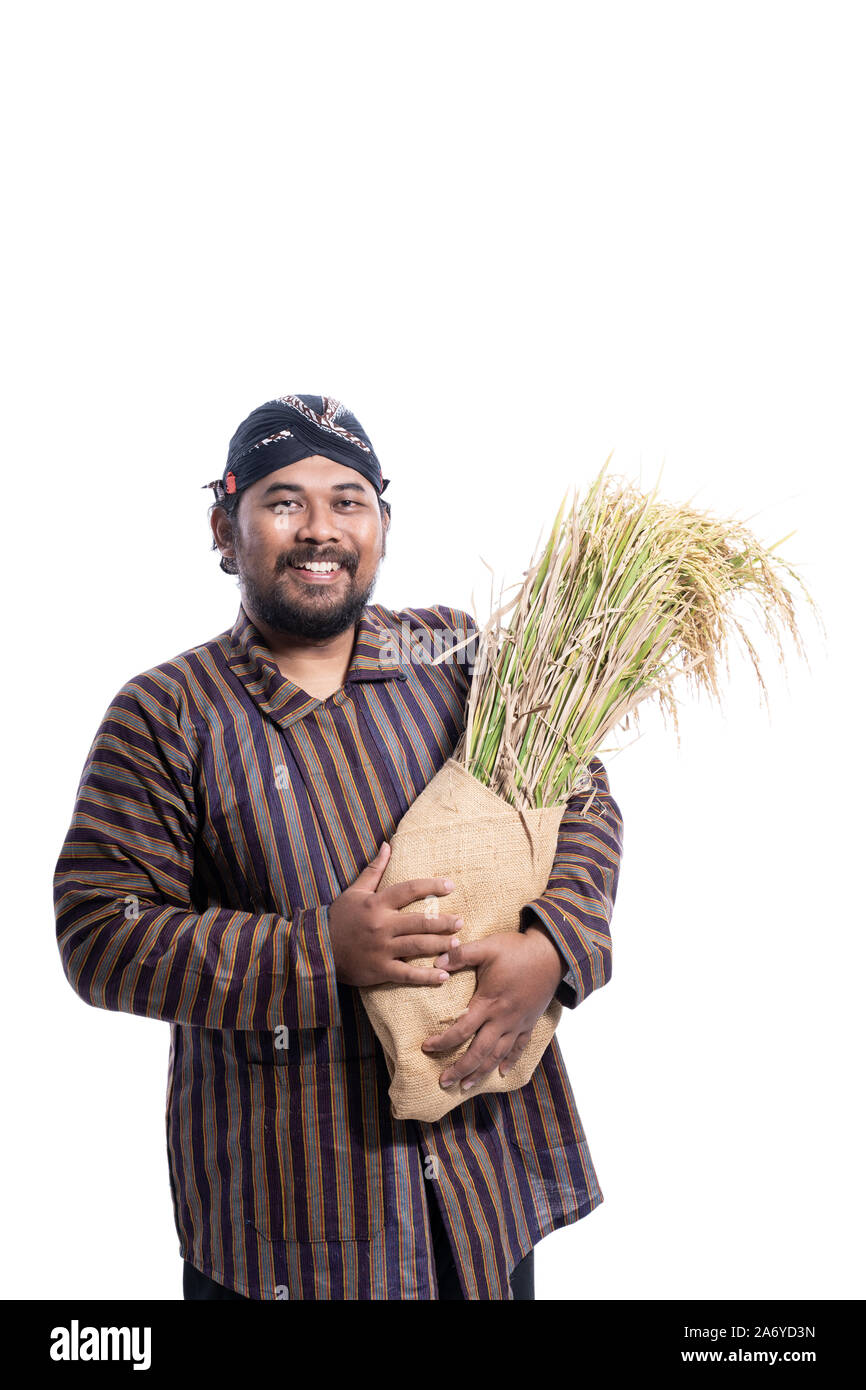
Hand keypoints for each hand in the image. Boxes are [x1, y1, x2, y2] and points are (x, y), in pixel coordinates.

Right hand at [328, 842, 463, 986]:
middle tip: (461, 921)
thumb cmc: (339, 918)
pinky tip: (443, 976)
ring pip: (417, 946)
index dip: (431, 886)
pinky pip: (407, 974)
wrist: (317, 949)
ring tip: (457, 944)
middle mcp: (381, 925)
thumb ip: (374, 869)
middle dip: (443, 922)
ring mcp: (381, 948)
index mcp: (377, 903)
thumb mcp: (355, 891)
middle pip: (419, 921)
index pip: (409, 890)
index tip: (450, 885)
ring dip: (440, 945)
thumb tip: (387, 845)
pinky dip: (426, 977)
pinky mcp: (380, 970)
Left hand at [420, 925, 565, 1090]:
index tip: (426, 1047)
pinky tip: (502, 1072)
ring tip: (466, 1086)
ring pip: (497, 1055)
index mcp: (489, 1003)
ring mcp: (518, 1023)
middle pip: (479, 1052)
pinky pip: (519, 1047)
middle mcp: (503, 1019)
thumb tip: (437, 962)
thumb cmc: (518, 950)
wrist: (552, 954)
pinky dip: (510, 1061)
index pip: (461, 1030)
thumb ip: (461, 955)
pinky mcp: (530, 1022)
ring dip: (481, 1072)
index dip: (442, 1041)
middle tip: (444, 1083)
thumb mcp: (487, 947)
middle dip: (460, 1070)